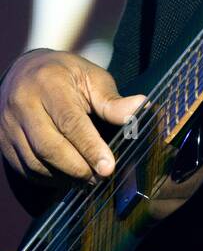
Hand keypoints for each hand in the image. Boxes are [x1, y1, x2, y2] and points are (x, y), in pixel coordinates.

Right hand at [0, 50, 145, 189]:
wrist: (24, 71)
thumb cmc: (65, 75)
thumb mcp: (91, 78)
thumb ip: (112, 99)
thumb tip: (140, 108)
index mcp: (48, 83)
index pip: (69, 121)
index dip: (90, 147)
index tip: (108, 167)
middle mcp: (23, 104)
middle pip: (49, 146)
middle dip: (78, 167)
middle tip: (100, 177)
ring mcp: (9, 125)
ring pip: (36, 162)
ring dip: (64, 176)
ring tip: (88, 179)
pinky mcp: (3, 142)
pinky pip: (26, 169)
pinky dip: (48, 178)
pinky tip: (67, 177)